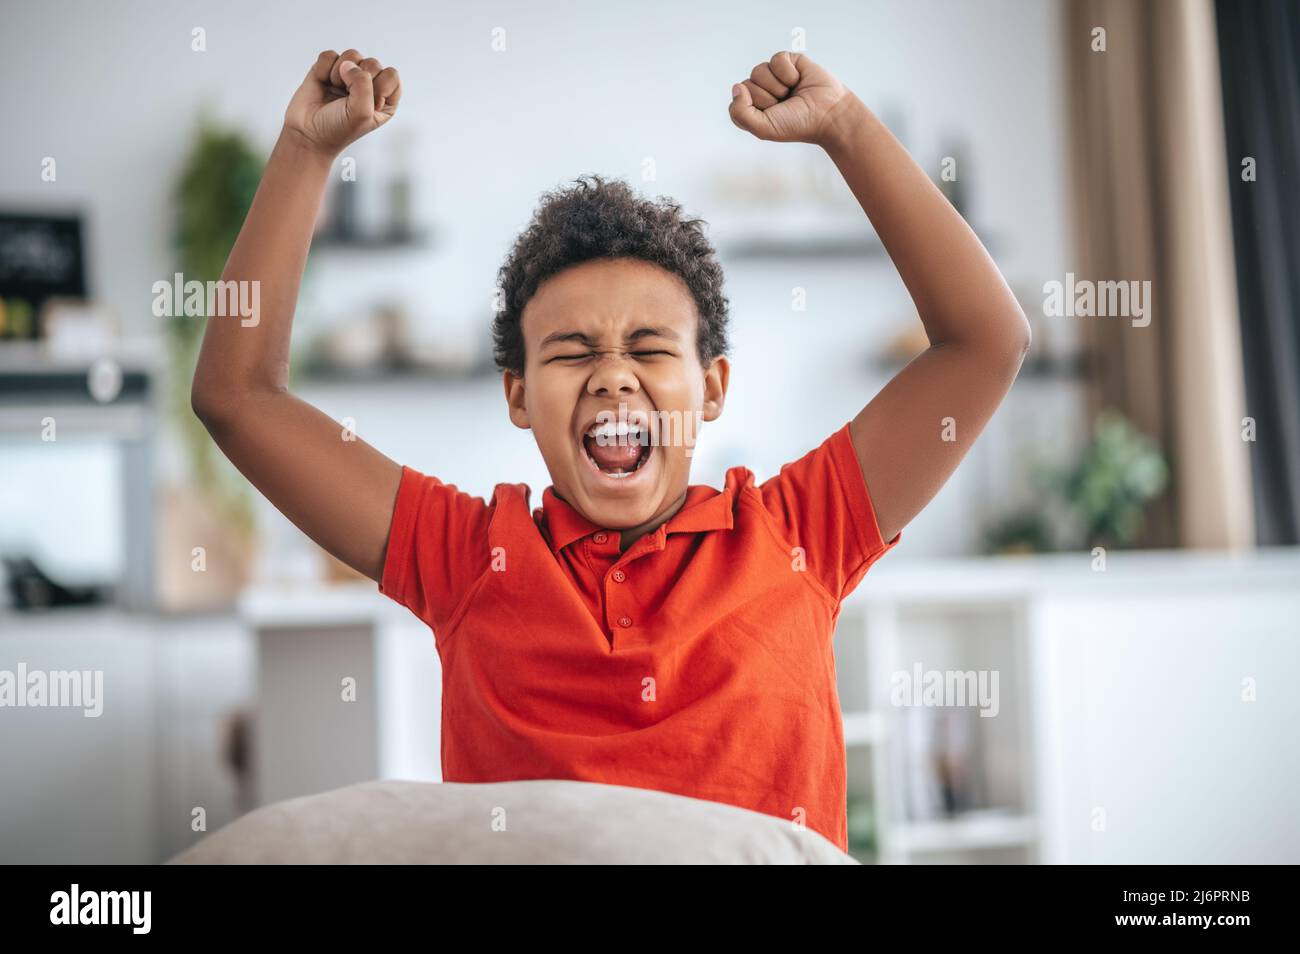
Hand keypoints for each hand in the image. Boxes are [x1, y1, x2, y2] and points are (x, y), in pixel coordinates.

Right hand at [283, 49, 400, 155]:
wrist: (307, 133)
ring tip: (334, 90)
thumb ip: (363, 84)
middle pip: (373, 63)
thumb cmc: (338, 128)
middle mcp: (370, 85)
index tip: (366, 105)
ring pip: (352, 55)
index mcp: (385, 99)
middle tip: (346, 99)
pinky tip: (322, 83)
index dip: (378, 87)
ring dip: (339, 74)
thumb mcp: (361, 113)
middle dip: (357, 81)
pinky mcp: (328, 68)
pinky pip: (329, 55)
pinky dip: (323, 69)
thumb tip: (347, 64)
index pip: (391, 75)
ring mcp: (349, 75)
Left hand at [728, 51, 852, 146]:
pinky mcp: (788, 61)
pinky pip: (776, 59)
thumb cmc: (798, 124)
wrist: (828, 114)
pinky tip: (798, 80)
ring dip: (778, 85)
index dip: (755, 107)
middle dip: (767, 97)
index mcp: (753, 108)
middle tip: (786, 104)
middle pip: (747, 84)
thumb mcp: (763, 128)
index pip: (737, 99)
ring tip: (792, 92)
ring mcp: (774, 76)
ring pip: (759, 70)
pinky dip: (788, 72)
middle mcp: (761, 91)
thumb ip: (740, 113)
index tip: (773, 115)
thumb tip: (736, 87)